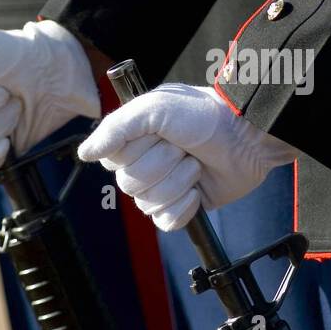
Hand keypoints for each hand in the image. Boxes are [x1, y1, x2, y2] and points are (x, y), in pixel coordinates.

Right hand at [77, 83, 296, 230]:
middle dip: (163, 164)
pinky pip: (167, 222)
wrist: (245, 136)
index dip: (136, 150)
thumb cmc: (203, 115)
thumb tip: (85, 154)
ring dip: (178, 181)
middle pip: (130, 185)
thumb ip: (116, 128)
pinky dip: (185, 207)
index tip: (159, 133)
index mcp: (133, 140)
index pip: (112, 161)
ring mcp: (163, 188)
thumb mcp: (155, 108)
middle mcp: (144, 164)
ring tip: (196, 164)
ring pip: (148, 205)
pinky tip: (198, 190)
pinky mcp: (182, 208)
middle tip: (185, 147)